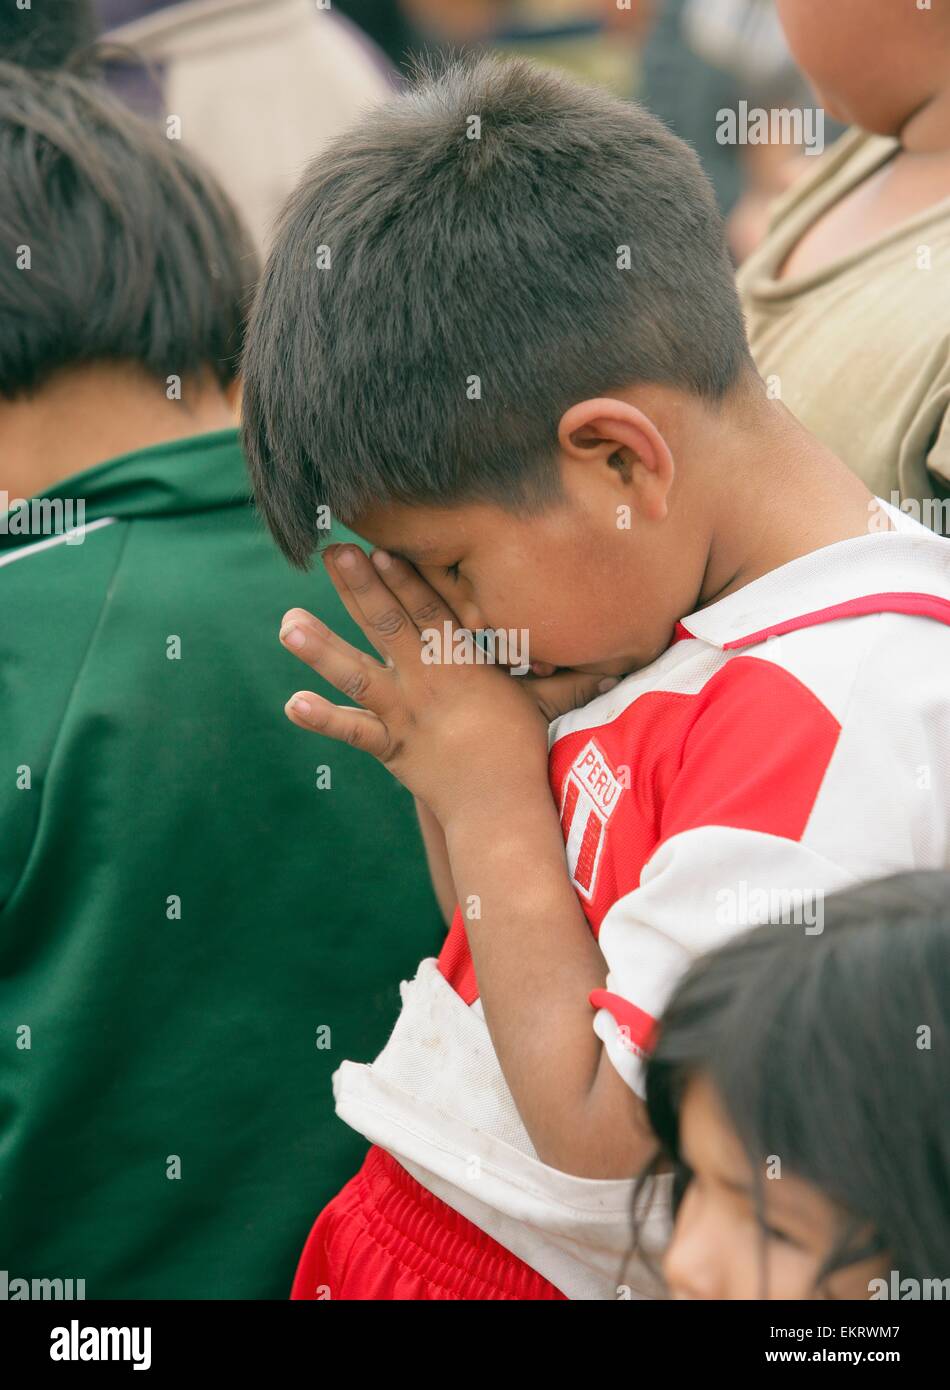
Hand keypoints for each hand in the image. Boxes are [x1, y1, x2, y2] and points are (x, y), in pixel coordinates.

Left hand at [278, 544, 550, 828]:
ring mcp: (406, 714)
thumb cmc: (527, 749)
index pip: (432, 610)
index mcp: (463, 663)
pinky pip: (354, 732)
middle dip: (359, 587)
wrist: (506, 804)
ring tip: (287, 623)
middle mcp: (429, 681)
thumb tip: (621, 662)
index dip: (406, 576)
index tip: (381, 545)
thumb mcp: (548, 702)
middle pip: (389, 625)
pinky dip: (323, 719)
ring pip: (359, 674)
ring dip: (323, 648)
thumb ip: (574, 676)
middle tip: (331, 551)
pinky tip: (291, 703)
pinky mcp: (392, 748)